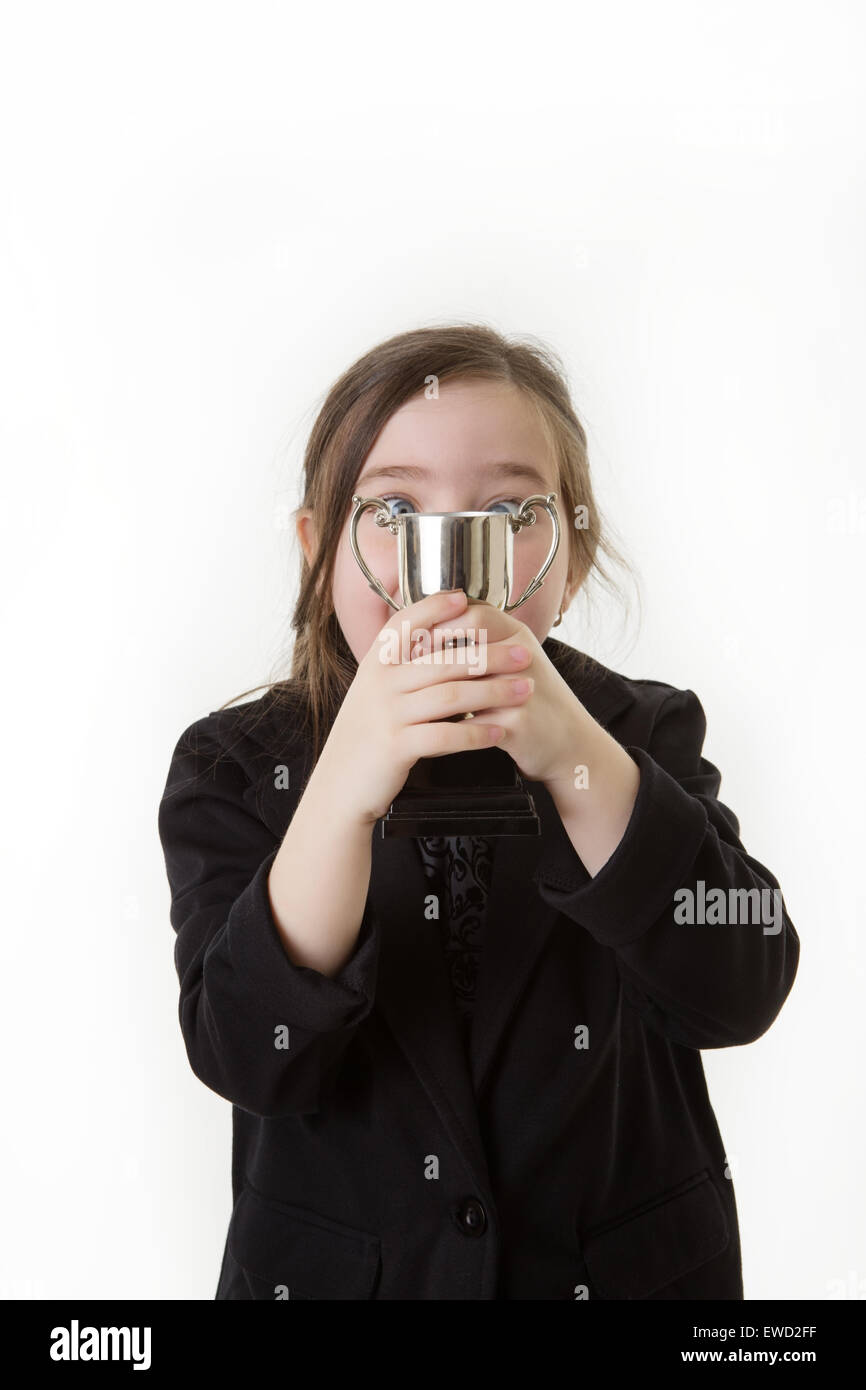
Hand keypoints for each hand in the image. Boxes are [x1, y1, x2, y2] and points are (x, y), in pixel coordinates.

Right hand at [314, 590, 537, 825]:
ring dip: (494, 692)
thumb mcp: (375, 695)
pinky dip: (476, 733)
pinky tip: (499, 732)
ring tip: (524, 690)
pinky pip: (445, 735)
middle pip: (444, 660)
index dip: (435, 608)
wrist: (339, 786)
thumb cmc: (366, 739)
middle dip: (490, 655)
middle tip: (524, 654)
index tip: (467, 599)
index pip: (405, 624)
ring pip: (451, 696)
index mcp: (375, 665)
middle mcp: (380, 684)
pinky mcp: (396, 747)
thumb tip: (443, 650)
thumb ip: (402, 672)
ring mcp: (387, 714)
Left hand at [424, 596, 585, 785]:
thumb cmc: (529, 698)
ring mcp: (520, 688)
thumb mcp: (508, 660)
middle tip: (406, 670)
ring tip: (415, 700)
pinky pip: (470, 724)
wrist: (567, 741)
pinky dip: (446, 728)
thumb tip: (421, 630)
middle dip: (430, 655)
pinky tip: (430, 730)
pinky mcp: (518, 723)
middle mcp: (520, 654)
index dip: (437, 624)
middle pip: (468, 643)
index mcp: (515, 634)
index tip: (412, 641)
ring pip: (467, 682)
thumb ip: (476, 641)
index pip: (472, 613)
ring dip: (436, 692)